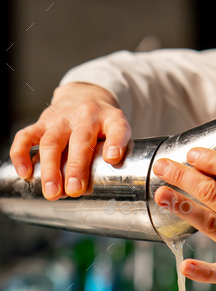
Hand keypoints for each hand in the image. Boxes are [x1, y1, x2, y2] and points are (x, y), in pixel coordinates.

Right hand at [9, 82, 130, 199]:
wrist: (84, 98)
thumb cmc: (102, 125)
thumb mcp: (118, 133)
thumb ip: (116, 152)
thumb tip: (105, 179)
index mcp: (110, 118)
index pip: (117, 128)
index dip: (116, 143)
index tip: (113, 158)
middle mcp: (84, 115)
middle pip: (79, 140)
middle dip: (76, 168)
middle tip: (75, 191)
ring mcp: (60, 119)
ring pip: (51, 141)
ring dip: (50, 169)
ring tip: (52, 192)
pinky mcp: (41, 123)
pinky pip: (25, 136)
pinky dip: (21, 155)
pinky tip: (25, 174)